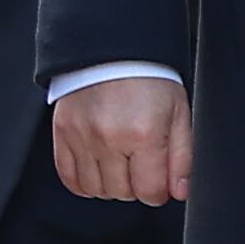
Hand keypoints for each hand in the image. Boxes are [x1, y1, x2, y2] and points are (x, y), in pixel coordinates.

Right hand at [54, 76, 192, 204]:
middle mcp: (110, 138)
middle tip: (140, 164)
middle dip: (136, 186)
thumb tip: (178, 192)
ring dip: (111, 185)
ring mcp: (83, 137)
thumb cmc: (149, 78)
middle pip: (123, 193)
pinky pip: (69, 178)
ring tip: (120, 164)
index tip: (159, 180)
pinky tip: (98, 170)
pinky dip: (84, 183)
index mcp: (144, 134)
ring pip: (96, 190)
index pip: (150, 192)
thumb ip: (181, 157)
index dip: (158, 192)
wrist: (112, 49)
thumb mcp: (178, 114)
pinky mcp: (63, 134)